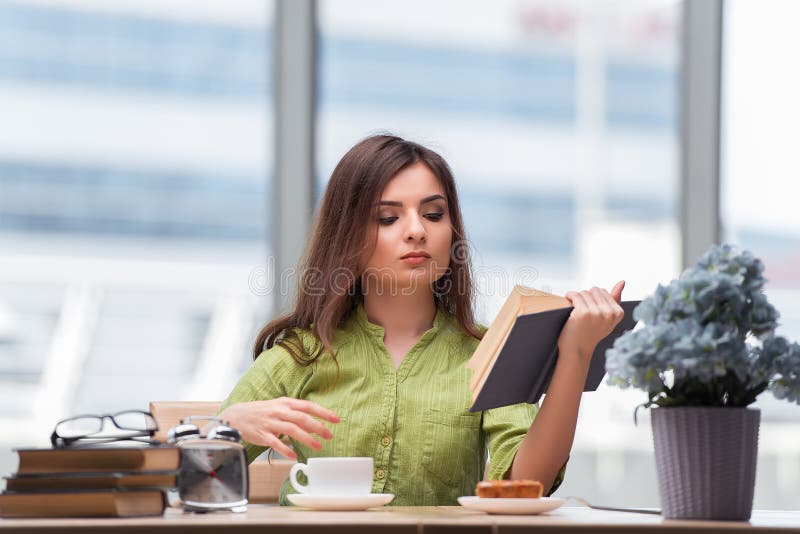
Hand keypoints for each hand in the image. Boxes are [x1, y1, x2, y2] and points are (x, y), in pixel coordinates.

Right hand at [219, 398, 339, 458]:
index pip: (308, 406)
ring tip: (318, 447)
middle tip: (329, 436)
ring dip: (306, 438)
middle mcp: (279, 411)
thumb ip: (296, 416)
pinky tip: (294, 455)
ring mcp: (270, 422)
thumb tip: (315, 425)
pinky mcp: (262, 434)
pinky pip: (275, 442)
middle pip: (302, 418)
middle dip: (318, 427)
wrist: (237, 415)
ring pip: (291, 429)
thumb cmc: (262, 412)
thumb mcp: (280, 408)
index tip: (336, 420)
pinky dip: (285, 449)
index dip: (323, 412)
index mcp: (286, 403)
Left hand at [557, 281, 625, 362]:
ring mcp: (597, 313)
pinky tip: (569, 304)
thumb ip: (615, 299)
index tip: (590, 311)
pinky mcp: (583, 313)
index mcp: (618, 313)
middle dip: (586, 297)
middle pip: (594, 290)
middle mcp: (609, 313)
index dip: (593, 299)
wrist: (577, 350)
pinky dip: (569, 296)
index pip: (603, 292)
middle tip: (582, 311)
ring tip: (576, 311)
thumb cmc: (590, 333)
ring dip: (577, 298)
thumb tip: (622, 282)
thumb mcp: (607, 318)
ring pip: (584, 292)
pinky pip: (575, 295)